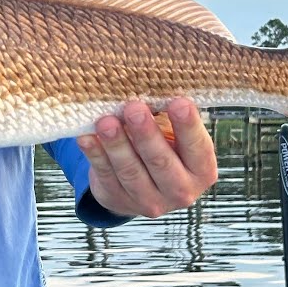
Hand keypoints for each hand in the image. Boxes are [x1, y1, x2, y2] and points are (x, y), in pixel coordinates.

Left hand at [77, 98, 217, 217]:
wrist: (143, 188)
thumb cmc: (165, 148)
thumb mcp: (176, 137)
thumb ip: (170, 118)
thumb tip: (153, 85)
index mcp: (201, 171)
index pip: (198, 148)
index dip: (188, 126)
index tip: (178, 102)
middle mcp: (180, 191)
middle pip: (161, 162)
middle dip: (146, 135)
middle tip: (134, 109)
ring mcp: (148, 201)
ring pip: (130, 171)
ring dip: (117, 145)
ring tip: (106, 122)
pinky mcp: (118, 199)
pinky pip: (105, 175)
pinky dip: (95, 155)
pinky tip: (86, 138)